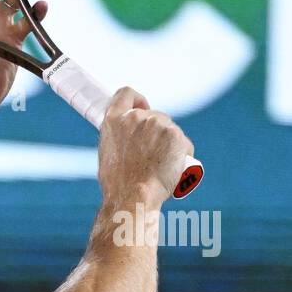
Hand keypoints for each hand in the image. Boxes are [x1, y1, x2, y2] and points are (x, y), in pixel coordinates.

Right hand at [98, 87, 193, 202]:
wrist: (133, 196)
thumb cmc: (119, 185)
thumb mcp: (108, 155)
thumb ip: (120, 138)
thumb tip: (131, 139)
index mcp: (113, 122)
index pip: (126, 95)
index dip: (137, 100)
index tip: (143, 108)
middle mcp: (134, 118)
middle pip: (154, 116)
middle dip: (158, 133)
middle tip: (155, 156)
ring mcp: (156, 124)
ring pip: (170, 130)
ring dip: (171, 145)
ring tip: (163, 168)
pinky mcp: (174, 134)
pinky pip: (183, 143)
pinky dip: (182, 155)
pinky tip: (175, 169)